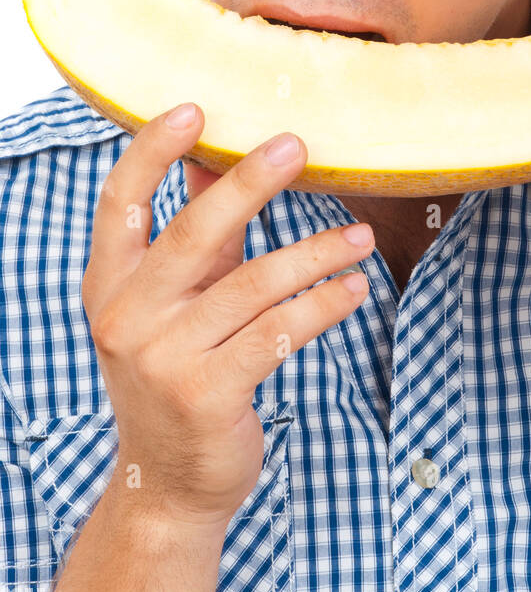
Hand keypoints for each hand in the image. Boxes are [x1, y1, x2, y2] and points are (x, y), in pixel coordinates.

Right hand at [82, 103, 372, 527]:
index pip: (119, 203)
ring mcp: (164, 360)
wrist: (168, 484)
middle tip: (297, 146)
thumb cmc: (179, 371)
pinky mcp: (209, 395)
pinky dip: (324, 304)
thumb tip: (211, 153)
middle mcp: (127, 317)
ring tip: (359, 235)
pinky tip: (355, 288)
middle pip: (193, 233)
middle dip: (249, 183)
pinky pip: (280, 332)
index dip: (152, 151)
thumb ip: (192, 234)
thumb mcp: (171, 302)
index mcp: (110, 285)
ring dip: (316, 253)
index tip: (196, 108)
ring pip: (253, 285)